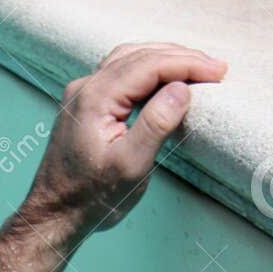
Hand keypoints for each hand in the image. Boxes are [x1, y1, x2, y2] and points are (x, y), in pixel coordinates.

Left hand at [28, 42, 226, 234]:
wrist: (54, 215)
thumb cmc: (90, 198)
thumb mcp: (130, 166)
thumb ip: (156, 124)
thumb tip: (182, 88)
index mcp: (95, 98)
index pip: (149, 65)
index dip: (188, 65)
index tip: (218, 72)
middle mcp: (85, 88)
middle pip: (139, 55)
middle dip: (181, 58)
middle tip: (216, 69)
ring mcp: (82, 95)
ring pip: (128, 59)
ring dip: (164, 59)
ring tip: (196, 69)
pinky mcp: (84, 105)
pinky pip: (119, 73)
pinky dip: (147, 70)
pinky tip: (164, 79)